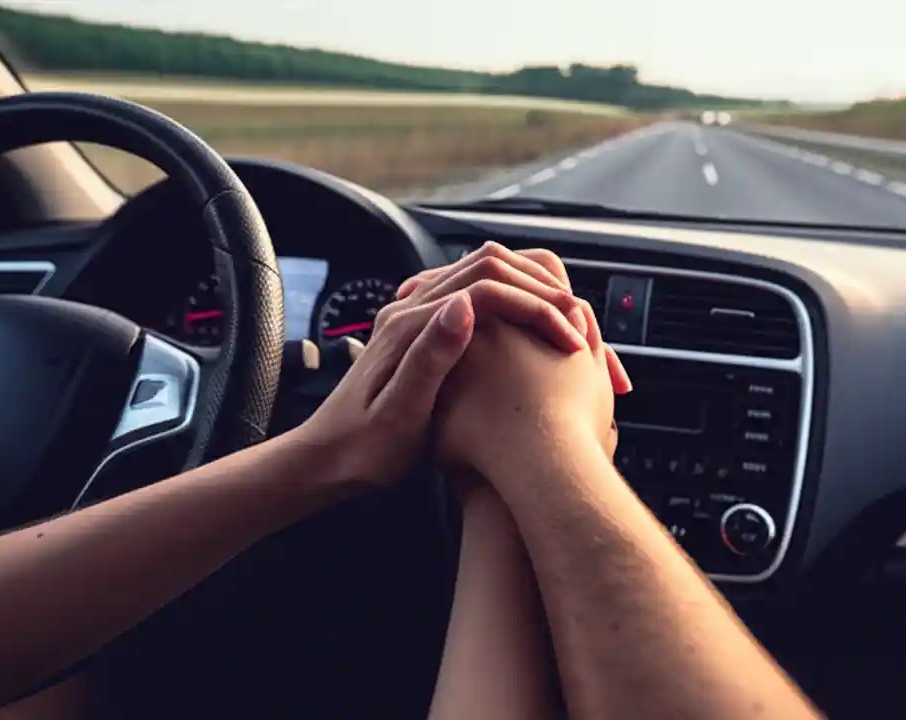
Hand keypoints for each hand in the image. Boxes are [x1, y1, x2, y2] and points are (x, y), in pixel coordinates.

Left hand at [293, 242, 603, 493]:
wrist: (324, 465)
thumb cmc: (363, 452)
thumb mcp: (400, 414)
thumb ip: (431, 358)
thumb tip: (464, 307)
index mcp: (411, 327)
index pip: (488, 287)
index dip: (537, 307)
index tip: (571, 340)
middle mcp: (411, 312)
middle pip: (490, 267)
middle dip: (543, 291)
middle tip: (581, 326)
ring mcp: (414, 319)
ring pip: (484, 277)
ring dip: (531, 294)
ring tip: (567, 327)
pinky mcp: (419, 334)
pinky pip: (474, 299)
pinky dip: (511, 307)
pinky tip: (531, 337)